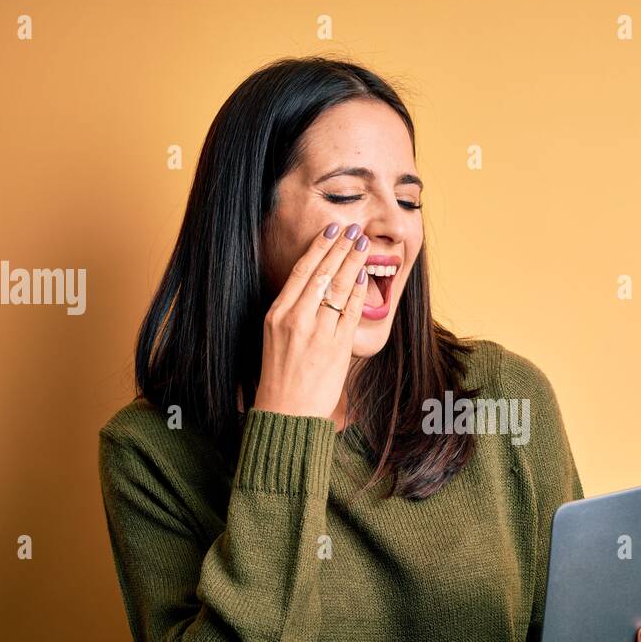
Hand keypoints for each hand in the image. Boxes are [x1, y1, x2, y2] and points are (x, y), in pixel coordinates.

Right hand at [253, 222, 370, 418]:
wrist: (287, 412)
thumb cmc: (281, 375)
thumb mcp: (275, 336)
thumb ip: (293, 311)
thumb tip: (316, 285)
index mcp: (277, 314)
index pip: (301, 271)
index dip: (319, 247)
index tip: (332, 229)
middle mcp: (296, 320)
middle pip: (322, 274)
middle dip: (340, 248)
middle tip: (354, 229)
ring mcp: (317, 333)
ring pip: (338, 289)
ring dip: (353, 264)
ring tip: (363, 246)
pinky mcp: (336, 347)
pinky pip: (350, 312)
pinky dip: (358, 293)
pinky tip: (365, 277)